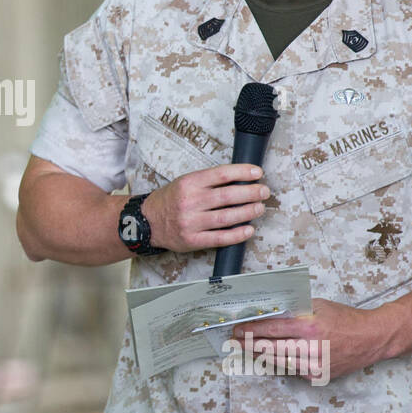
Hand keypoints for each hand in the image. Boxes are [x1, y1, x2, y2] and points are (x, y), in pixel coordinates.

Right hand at [141, 163, 268, 253]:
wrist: (148, 221)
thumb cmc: (171, 200)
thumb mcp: (185, 182)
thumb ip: (209, 181)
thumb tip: (241, 179)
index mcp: (189, 183)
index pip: (221, 174)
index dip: (243, 172)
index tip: (257, 172)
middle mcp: (190, 202)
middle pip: (227, 196)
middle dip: (251, 193)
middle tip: (264, 191)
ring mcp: (191, 223)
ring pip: (226, 217)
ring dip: (248, 212)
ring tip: (259, 208)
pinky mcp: (193, 240)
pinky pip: (220, 238)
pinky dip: (237, 234)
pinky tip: (248, 229)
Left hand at [227, 297, 393, 383]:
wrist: (371, 337)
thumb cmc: (344, 318)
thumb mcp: (317, 305)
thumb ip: (293, 309)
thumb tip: (268, 312)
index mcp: (309, 326)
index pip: (271, 329)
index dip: (251, 330)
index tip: (238, 328)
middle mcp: (311, 347)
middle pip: (270, 348)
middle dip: (249, 344)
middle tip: (235, 340)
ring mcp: (315, 364)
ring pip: (278, 361)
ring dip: (260, 354)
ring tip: (247, 347)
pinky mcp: (319, 375)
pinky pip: (292, 369)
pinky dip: (279, 362)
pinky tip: (268, 357)